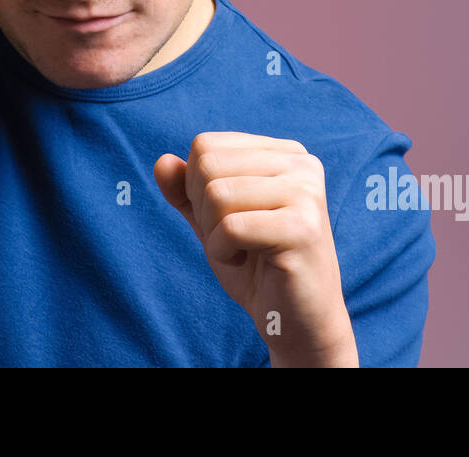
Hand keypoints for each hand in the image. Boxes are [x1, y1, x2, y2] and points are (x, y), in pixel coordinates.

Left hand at [154, 131, 358, 366]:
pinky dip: (222, 252)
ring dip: (214, 234)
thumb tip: (162, 162)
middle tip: (235, 239)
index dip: (196, 188)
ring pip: (217, 194)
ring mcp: (306, 193)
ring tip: (244, 250)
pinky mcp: (303, 228)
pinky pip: (230, 227)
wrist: (296, 322)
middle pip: (208, 166)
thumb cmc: (255, 268)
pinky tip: (246, 262)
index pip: (205, 145)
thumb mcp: (211, 222)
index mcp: (283, 153)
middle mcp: (301, 164)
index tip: (227, 219)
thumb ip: (186, 190)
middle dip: (204, 211)